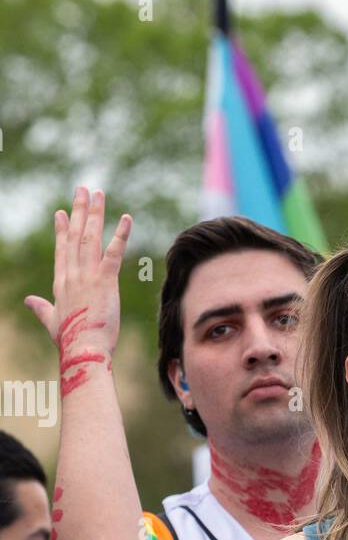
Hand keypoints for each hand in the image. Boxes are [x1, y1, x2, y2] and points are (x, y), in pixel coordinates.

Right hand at [24, 187, 131, 389]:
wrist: (84, 350)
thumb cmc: (70, 340)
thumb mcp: (51, 320)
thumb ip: (40, 307)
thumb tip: (28, 300)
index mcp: (61, 283)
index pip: (62, 249)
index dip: (61, 229)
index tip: (61, 212)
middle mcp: (73, 274)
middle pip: (75, 236)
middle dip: (79, 210)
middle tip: (83, 189)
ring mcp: (88, 275)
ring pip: (91, 237)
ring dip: (95, 213)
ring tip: (98, 193)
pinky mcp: (106, 280)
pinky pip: (114, 252)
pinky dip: (121, 234)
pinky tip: (126, 218)